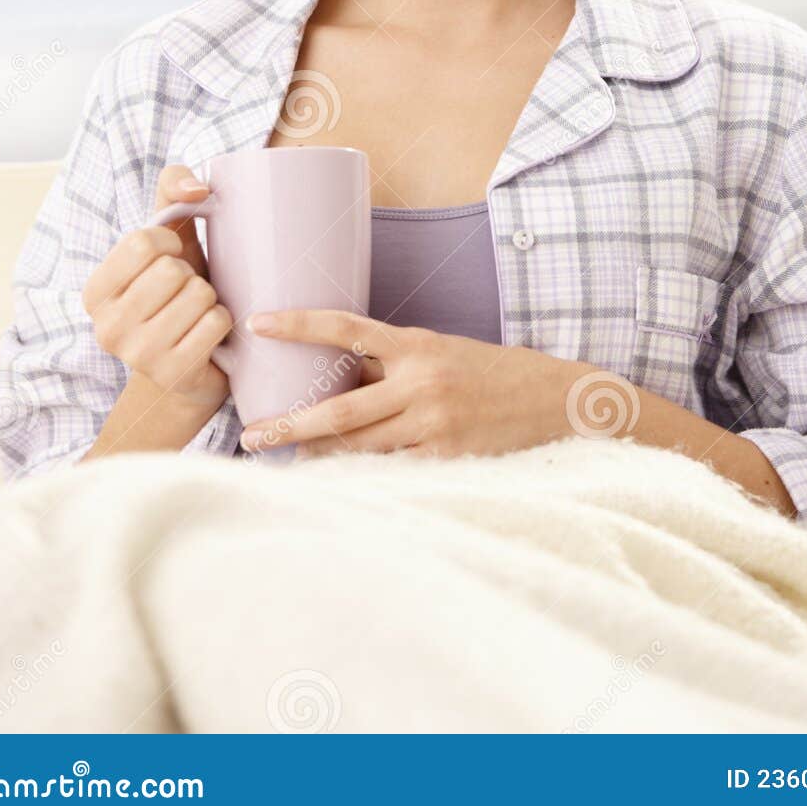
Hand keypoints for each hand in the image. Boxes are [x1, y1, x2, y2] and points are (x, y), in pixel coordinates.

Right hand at [82, 163, 232, 415]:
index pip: (140, 243)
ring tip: (195, 312)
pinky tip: (208, 333)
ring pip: (198, 295)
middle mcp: (105, 328)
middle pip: (171, 271)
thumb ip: (172, 191)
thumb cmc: (178, 291)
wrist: (192, 363)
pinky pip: (216, 323)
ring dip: (208, 297)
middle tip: (183, 293)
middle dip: (189, 274)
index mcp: (95, 292)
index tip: (169, 258)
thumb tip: (196, 189)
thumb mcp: (169, 239)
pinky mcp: (173, 375)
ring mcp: (137, 357)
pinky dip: (222, 321)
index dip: (168, 242)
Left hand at [237, 308, 612, 458]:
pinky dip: (362, 475)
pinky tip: (339, 483)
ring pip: (359, 448)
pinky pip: (391, 470)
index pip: (346, 328)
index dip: (299, 324)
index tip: (257, 322)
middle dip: (289, 425)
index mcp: (417, 345)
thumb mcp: (441, 352)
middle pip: (339, 411)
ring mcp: (434, 425)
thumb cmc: (491, 373)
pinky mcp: (447, 459)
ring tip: (287, 462)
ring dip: (319, 457)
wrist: (556, 400)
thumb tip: (339, 376)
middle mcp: (421, 383)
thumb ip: (394, 363)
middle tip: (250, 435)